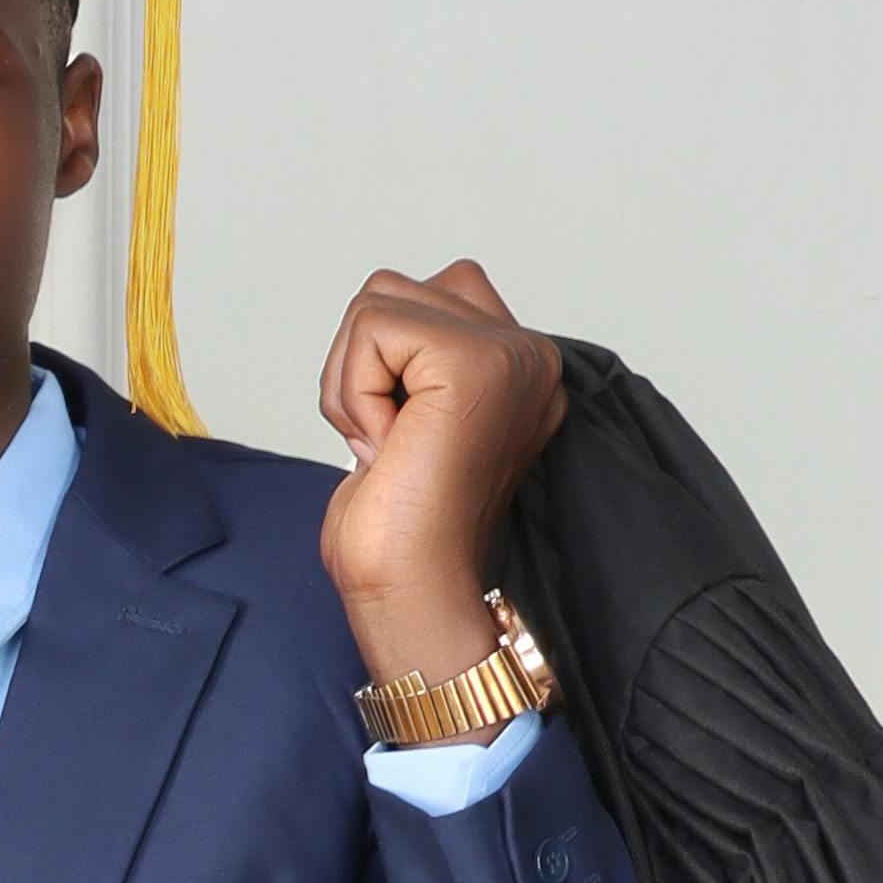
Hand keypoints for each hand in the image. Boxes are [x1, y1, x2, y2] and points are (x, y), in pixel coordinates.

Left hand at [316, 258, 566, 687]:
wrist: (412, 594)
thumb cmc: (400, 533)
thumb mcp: (406, 418)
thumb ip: (415, 360)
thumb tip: (383, 317)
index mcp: (520, 370)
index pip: (426, 298)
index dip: (383, 366)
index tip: (405, 442)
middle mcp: (529, 357)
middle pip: (396, 288)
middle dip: (361, 365)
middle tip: (391, 445)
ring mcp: (510, 356)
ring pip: (378, 300)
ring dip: (353, 380)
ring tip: (390, 445)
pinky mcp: (476, 363)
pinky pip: (371, 327)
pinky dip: (354, 391)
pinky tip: (387, 446)